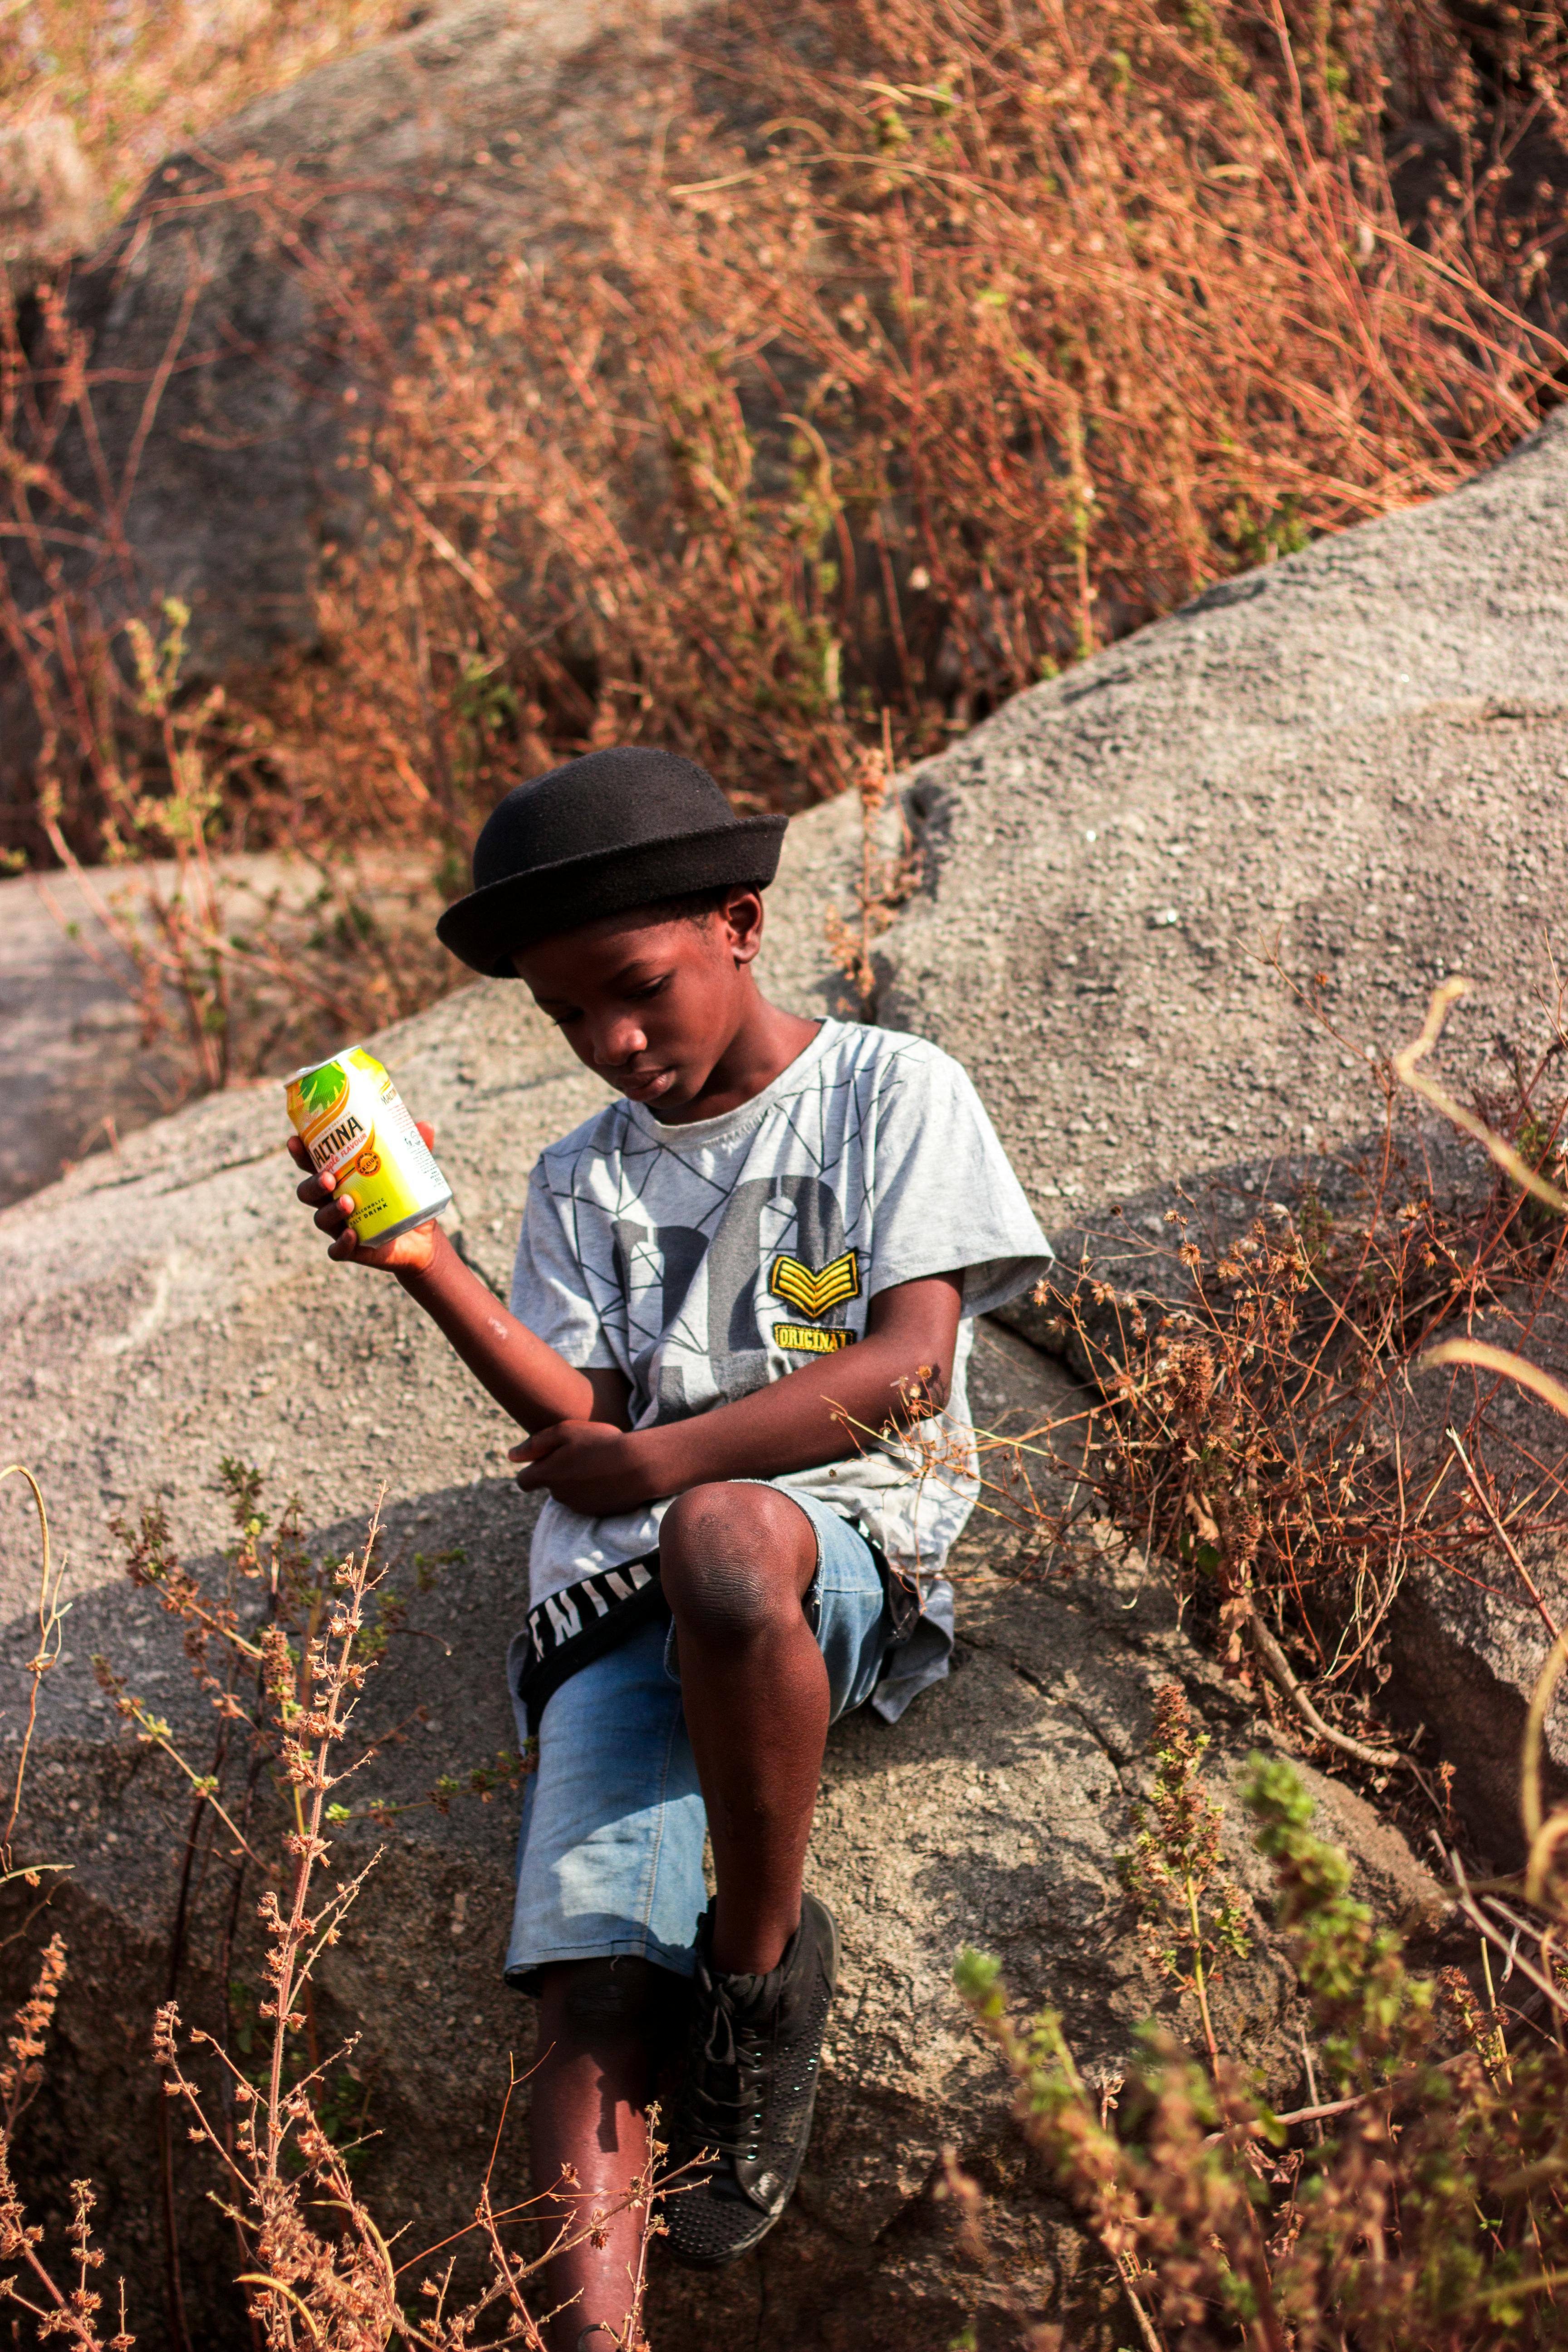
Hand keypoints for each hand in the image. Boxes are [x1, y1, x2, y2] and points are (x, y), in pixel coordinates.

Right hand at [286, 1122, 440, 1272]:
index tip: (294, 1140)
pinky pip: (337, 1250)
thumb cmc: (407, 1196)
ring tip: (347, 1202)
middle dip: (313, 1183)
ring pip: (320, 1219)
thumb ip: (415, 1148)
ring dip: (330, 1210)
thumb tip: (426, 1125)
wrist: (422, 1237)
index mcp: (340, 1177)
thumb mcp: (412, 1171)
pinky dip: (342, 1244)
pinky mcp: (352, 1249)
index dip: (300, 1153)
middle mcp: (333, 1200)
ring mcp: (340, 1226)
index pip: (313, 1163)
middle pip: (308, 1192)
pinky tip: (351, 1235)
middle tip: (328, 1177)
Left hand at [509, 1421, 658, 1514]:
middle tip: (581, 1454)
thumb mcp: (565, 1431)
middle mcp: (559, 1495)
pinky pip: (588, 1502)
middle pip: (549, 1486)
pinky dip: (593, 1491)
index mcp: (547, 1475)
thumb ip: (535, 1444)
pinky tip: (609, 1477)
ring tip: (598, 1464)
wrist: (639, 1466)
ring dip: (576, 1482)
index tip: (545, 1460)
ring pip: (569, 1494)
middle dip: (558, 1473)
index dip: (531, 1470)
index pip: (523, 1481)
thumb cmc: (601, 1442)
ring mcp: (578, 1507)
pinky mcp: (597, 1513)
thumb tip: (510, 1456)